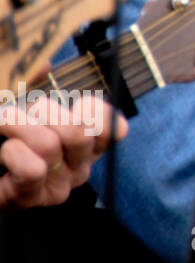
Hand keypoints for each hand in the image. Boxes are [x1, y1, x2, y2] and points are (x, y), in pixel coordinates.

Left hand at [0, 95, 126, 210]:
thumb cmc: (6, 137)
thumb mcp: (23, 108)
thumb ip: (34, 84)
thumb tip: (44, 65)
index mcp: (86, 144)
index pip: (114, 128)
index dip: (95, 110)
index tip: (73, 103)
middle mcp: (79, 166)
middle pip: (79, 132)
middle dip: (44, 111)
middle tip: (21, 111)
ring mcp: (57, 185)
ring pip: (50, 146)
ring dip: (18, 125)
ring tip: (4, 123)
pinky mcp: (32, 198)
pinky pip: (33, 169)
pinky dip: (12, 152)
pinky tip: (5, 151)